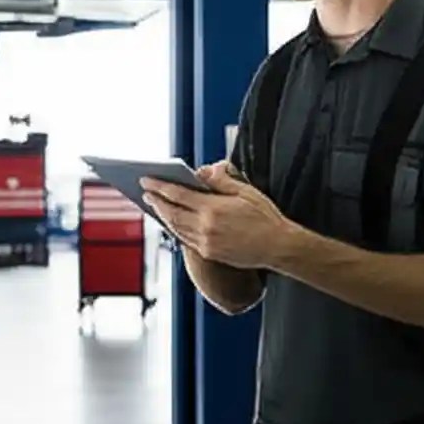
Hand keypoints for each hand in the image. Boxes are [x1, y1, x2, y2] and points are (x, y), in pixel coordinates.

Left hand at [140, 162, 297, 269]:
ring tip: (156, 206)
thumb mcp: (246, 191)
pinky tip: (173, 223)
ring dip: (163, 216)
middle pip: (172, 212)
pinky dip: (175, 229)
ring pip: (176, 227)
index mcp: (213, 209)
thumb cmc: (266, 217)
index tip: (147, 179)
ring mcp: (206, 242)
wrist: (277, 246)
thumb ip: (221, 180)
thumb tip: (203, 171)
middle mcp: (205, 227)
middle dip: (156, 201)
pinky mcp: (209, 253)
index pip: (178, 194)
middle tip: (146, 192)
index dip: (160, 186)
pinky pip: (185, 239)